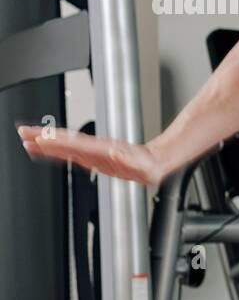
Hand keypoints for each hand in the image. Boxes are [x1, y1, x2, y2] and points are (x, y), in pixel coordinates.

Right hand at [14, 123, 165, 185]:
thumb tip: (115, 153)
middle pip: (64, 140)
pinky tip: (44, 148)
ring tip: (26, 138)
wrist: (154, 162)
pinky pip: (69, 151)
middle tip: (23, 133)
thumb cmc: (148, 166)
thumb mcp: (142, 167)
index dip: (58, 143)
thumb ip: (128, 160)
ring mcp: (93, 152)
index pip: (75, 145)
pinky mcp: (92, 157)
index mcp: (103, 150)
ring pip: (64, 144)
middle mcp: (95, 149)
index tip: (41, 140)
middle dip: (43, 136)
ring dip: (45, 140)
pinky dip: (54, 149)